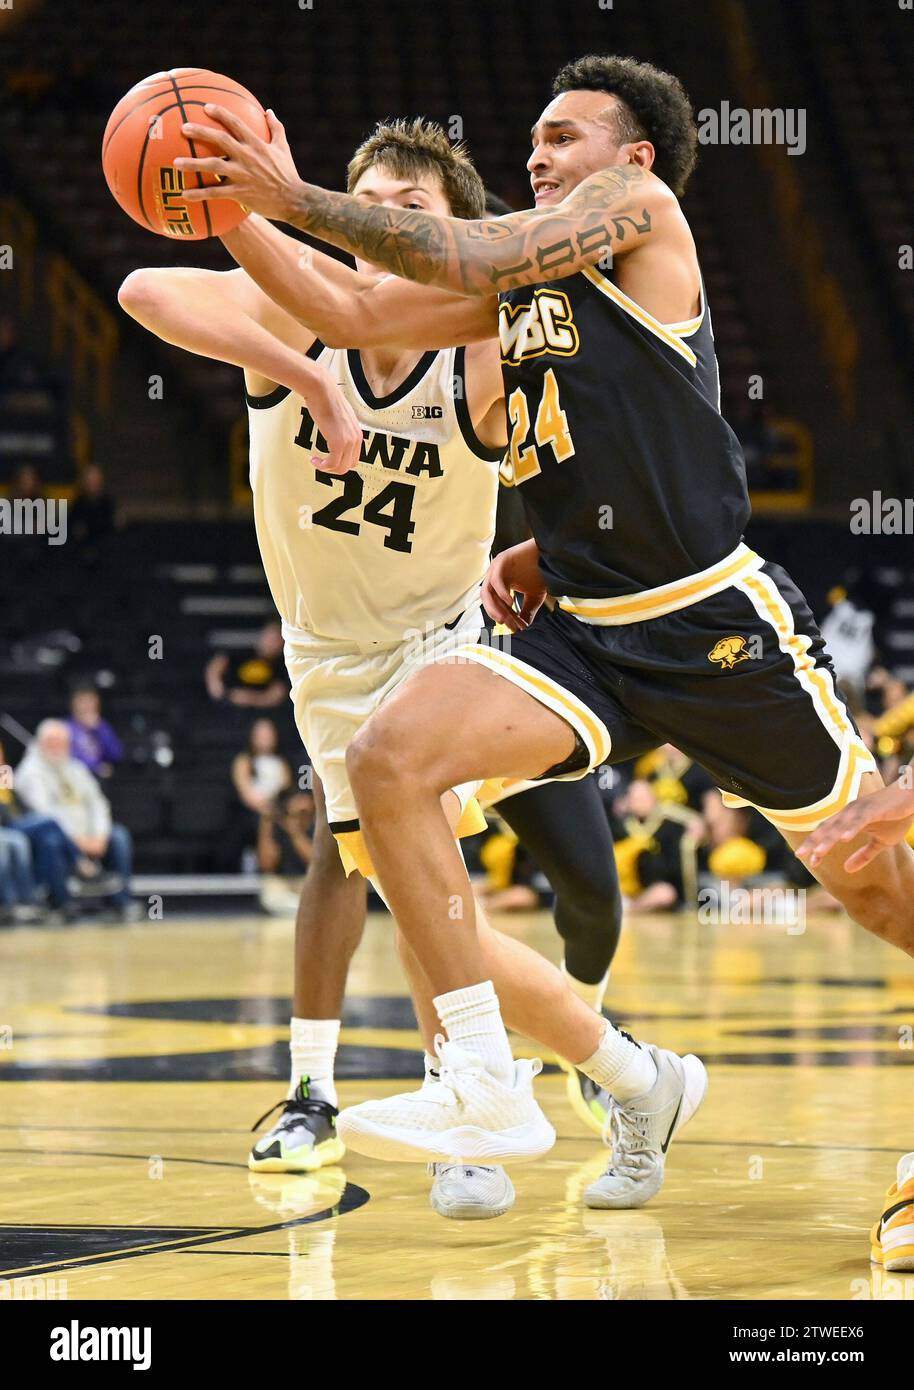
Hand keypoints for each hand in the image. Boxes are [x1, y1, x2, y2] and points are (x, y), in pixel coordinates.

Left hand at [175, 107, 302, 221]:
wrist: (294, 200)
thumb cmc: (288, 173)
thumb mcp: (283, 147)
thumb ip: (276, 127)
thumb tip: (269, 111)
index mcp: (256, 144)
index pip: (236, 123)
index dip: (220, 113)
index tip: (205, 107)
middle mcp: (247, 157)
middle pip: (220, 140)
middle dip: (201, 132)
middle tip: (183, 128)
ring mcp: (242, 175)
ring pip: (213, 166)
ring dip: (193, 164)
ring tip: (175, 162)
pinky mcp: (240, 193)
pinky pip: (216, 193)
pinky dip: (199, 194)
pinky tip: (184, 195)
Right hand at [303, 369, 363, 474]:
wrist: (322, 391)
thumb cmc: (327, 400)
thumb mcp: (340, 418)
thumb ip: (342, 429)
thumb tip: (335, 435)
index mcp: (357, 433)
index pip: (354, 458)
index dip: (341, 463)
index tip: (328, 459)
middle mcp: (356, 439)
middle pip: (349, 466)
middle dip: (334, 468)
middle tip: (321, 463)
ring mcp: (348, 441)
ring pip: (341, 468)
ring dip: (326, 469)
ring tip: (316, 461)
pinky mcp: (338, 443)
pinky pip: (332, 464)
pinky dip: (322, 466)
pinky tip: (314, 459)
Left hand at [482, 539, 546, 630]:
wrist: (551, 554)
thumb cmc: (542, 573)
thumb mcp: (534, 597)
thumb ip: (527, 611)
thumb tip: (524, 627)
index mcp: (500, 584)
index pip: (497, 604)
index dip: (505, 617)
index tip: (514, 628)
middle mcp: (495, 575)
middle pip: (488, 599)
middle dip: (497, 614)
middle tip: (508, 625)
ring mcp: (497, 567)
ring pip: (487, 591)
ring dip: (494, 607)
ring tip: (504, 618)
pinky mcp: (502, 560)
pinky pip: (496, 579)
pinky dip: (501, 592)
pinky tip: (510, 602)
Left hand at [796, 775, 913, 871]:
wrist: (912, 797)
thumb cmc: (896, 817)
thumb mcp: (880, 843)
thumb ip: (864, 856)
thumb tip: (846, 870)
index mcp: (848, 820)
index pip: (828, 834)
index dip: (817, 847)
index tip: (810, 862)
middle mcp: (849, 813)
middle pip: (827, 828)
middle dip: (813, 842)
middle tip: (799, 855)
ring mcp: (860, 809)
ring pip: (840, 826)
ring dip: (828, 839)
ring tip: (818, 852)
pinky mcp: (873, 808)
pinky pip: (860, 820)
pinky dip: (851, 828)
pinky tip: (844, 839)